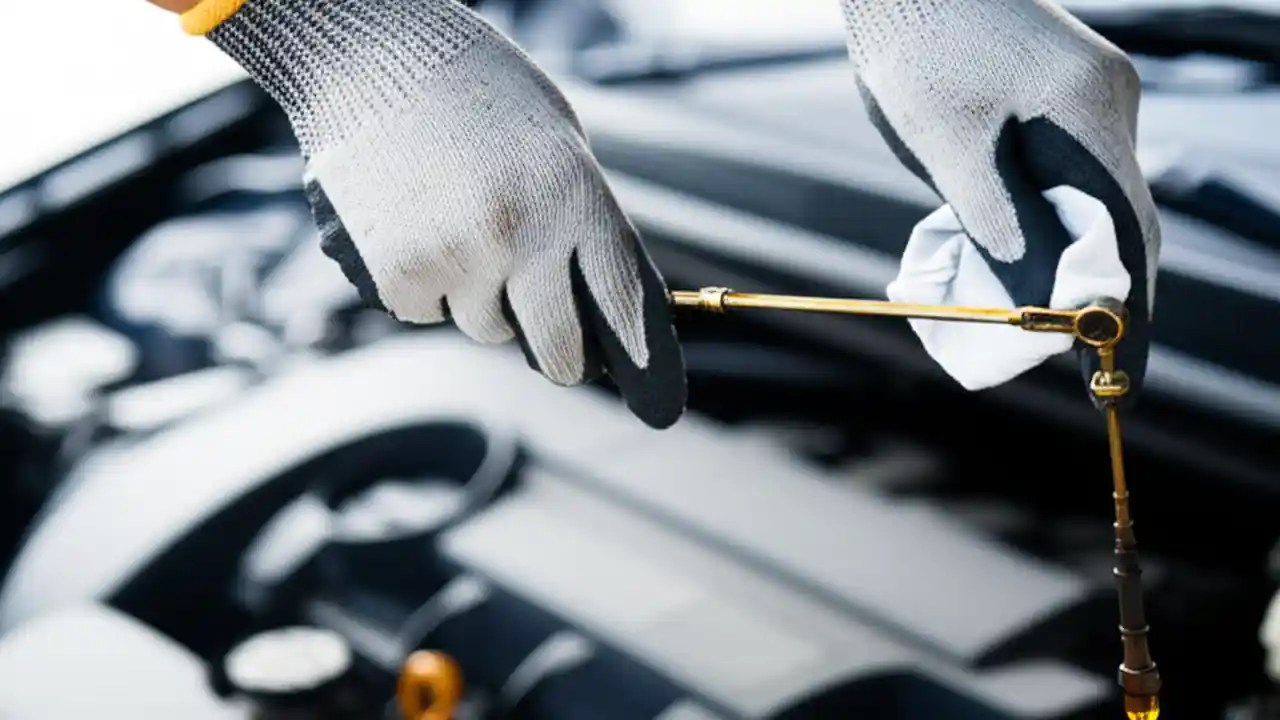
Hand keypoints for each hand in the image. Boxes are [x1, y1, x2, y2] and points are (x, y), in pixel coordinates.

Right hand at [199, 0, 685, 427]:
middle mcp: (523, 236)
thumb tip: (601, 303)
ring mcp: (459, 258)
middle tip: (555, 347)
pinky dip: (424, 284)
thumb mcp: (558, 144)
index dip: (646, 364)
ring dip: (482, 299)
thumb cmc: (478, 95)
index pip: (626, 306)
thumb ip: (582, 221)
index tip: (657, 405)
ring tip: (460, 226)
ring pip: (488, 329)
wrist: (373, 56)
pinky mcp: (399, 274)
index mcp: (576, 196)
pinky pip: (426, 312)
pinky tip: (416, 226)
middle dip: (562, 355)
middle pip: (561, 350)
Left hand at [841, 0, 1159, 400]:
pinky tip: (1027, 247)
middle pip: (1124, 219)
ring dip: (1078, 256)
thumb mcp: (947, 147)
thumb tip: (1038, 295)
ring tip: (1047, 317)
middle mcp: (1107, 102)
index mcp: (1087, 115)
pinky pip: (1079, 169)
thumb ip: (996, 220)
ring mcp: (1092, 93)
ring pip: (1101, 196)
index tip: (1119, 377)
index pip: (1128, 234)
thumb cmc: (914, 52)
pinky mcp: (1068, 91)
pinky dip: (1060, 217)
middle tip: (1077, 360)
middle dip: (1102, 292)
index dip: (1129, 314)